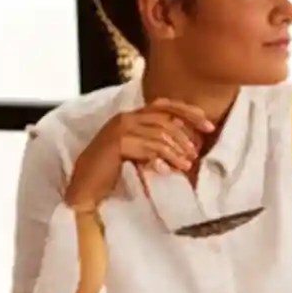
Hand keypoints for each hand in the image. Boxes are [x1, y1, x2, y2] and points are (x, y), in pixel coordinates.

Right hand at [64, 98, 214, 211]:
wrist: (84, 187)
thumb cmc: (110, 174)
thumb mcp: (138, 155)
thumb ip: (156, 146)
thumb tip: (186, 148)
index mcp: (130, 117)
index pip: (164, 105)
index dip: (188, 112)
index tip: (207, 125)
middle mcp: (125, 117)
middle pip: (165, 114)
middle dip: (187, 129)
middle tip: (197, 149)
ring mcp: (120, 127)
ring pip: (160, 131)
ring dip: (177, 148)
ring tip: (187, 163)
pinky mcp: (118, 142)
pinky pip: (150, 146)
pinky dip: (166, 157)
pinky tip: (173, 168)